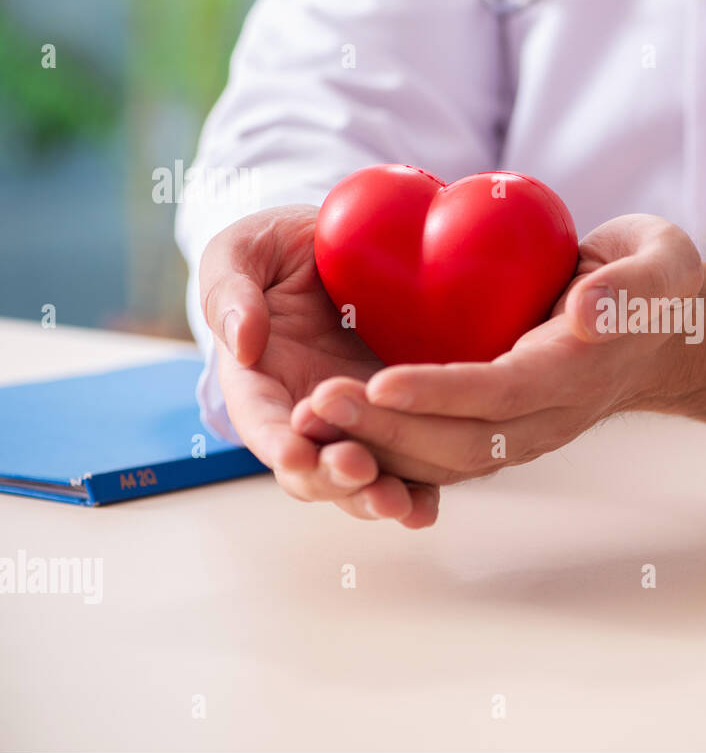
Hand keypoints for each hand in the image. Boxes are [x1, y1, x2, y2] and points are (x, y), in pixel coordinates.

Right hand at [199, 205, 439, 527]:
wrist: (348, 246)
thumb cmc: (284, 248)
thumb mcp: (245, 251)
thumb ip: (231, 291)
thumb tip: (242, 342)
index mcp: (260, 382)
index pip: (263, 422)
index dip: (277, 442)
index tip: (294, 453)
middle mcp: (308, 416)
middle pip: (312, 468)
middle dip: (333, 478)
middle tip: (358, 470)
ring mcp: (358, 423)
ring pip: (363, 478)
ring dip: (378, 496)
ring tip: (401, 504)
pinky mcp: (403, 420)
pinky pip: (412, 464)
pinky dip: (419, 488)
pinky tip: (428, 505)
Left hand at [291, 214, 704, 485]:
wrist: (659, 335)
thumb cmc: (654, 287)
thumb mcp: (661, 265)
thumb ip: (630, 287)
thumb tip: (581, 313)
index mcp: (576, 374)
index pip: (502, 393)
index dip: (440, 393)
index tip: (377, 379)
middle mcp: (547, 418)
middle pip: (461, 443)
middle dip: (387, 430)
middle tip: (315, 403)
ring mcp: (523, 434)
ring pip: (444, 460)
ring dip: (377, 447)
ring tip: (308, 419)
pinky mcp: (501, 431)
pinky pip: (441, 455)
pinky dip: (388, 452)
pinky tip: (334, 431)